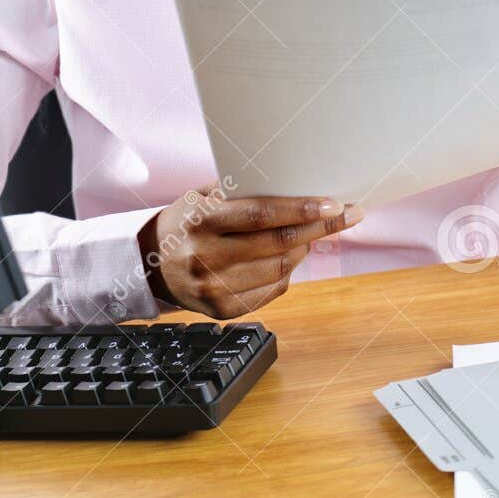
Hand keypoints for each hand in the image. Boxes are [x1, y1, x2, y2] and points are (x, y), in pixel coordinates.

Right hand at [137, 183, 364, 318]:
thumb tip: (298, 186)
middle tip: (347, 215)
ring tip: (312, 234)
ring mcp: (213, 288)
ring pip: (279, 269)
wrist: (152, 264)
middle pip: (277, 243)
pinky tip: (289, 256)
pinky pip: (271, 291)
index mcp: (201, 220)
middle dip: (319, 228)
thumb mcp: (204, 196)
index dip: (301, 210)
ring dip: (304, 249)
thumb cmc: (187, 220)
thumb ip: (243, 192)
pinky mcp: (222, 311)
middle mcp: (205, 257)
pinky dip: (288, 272)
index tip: (334, 204)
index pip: (261, 214)